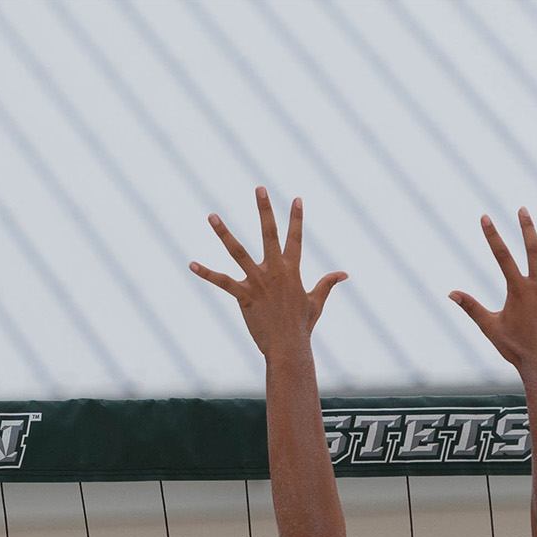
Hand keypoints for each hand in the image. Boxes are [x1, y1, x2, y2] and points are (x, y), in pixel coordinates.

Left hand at [191, 187, 347, 357]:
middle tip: (259, 188)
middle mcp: (275, 271)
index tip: (296, 199)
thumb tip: (344, 273)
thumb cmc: (302, 327)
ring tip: (212, 215)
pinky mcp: (244, 296)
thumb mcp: (317, 302)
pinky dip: (207, 273)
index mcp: (292, 271)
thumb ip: (327, 284)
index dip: (296, 218)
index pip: (296, 238)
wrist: (289, 347)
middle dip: (264, 210)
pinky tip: (192, 264)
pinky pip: (222, 282)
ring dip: (224, 232)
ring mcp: (258, 282)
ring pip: (238, 251)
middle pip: (269, 234)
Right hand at [450, 208, 536, 369]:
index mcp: (518, 290)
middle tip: (523, 210)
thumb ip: (471, 307)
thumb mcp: (488, 326)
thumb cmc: (513, 347)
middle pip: (534, 251)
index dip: (492, 235)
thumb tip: (451, 293)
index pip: (502, 256)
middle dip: (527, 228)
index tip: (485, 218)